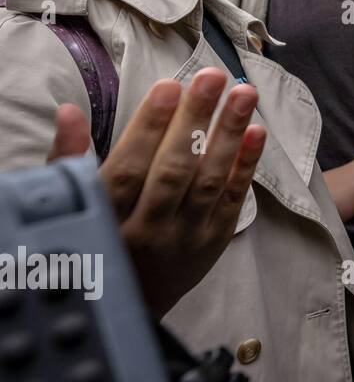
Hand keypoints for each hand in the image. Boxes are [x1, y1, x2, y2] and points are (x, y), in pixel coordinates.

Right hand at [46, 68, 265, 316]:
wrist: (130, 304)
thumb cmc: (98, 241)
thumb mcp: (72, 206)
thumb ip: (69, 160)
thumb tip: (68, 111)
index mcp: (106, 219)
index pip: (128, 169)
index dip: (149, 128)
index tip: (168, 86)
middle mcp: (147, 230)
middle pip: (174, 170)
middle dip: (196, 120)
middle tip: (213, 76)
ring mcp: (185, 238)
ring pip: (209, 182)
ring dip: (229, 134)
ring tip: (244, 93)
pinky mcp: (214, 242)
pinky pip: (233, 200)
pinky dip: (246, 166)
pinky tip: (257, 132)